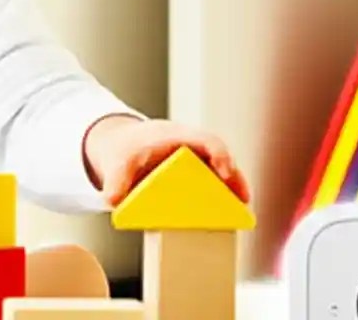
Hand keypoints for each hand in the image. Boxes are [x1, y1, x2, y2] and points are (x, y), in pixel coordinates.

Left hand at [84, 115, 250, 207]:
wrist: (121, 147)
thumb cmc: (126, 149)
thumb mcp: (118, 161)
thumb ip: (115, 180)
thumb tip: (114, 199)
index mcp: (176, 137)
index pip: (207, 140)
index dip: (221, 154)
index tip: (226, 171)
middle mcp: (191, 149)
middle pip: (221, 160)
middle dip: (235, 179)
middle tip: (243, 201)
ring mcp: (194, 163)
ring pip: (220, 175)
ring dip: (232, 192)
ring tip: (240, 216)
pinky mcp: (193, 178)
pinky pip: (211, 187)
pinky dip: (219, 200)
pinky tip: (223, 220)